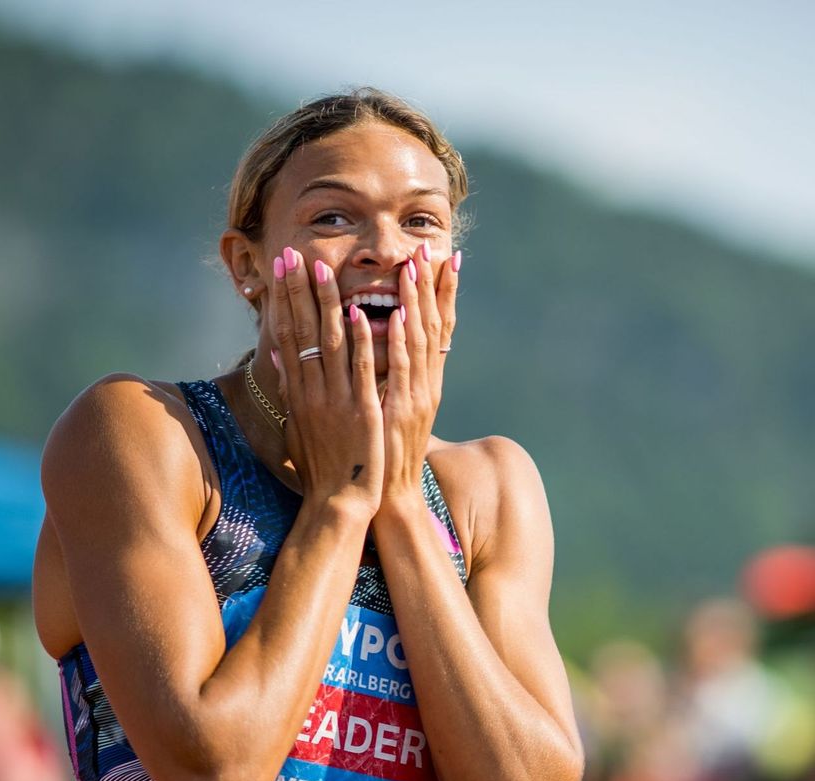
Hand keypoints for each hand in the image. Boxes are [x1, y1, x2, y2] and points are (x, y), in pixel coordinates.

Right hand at [266, 245, 383, 518]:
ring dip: (326, 304)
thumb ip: (292, 390)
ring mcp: (336, 400)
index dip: (284, 300)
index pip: (287, 335)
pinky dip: (360, 340)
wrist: (337, 501)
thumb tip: (279, 358)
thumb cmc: (320, 466)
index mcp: (298, 392)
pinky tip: (359, 313)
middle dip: (297, 291)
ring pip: (330, 342)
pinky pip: (360, 369)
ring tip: (323, 269)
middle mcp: (312, 391)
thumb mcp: (297, 425)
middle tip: (293, 255)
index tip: (281, 270)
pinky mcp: (361, 411)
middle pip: (303, 331)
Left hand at [380, 244, 459, 511]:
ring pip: (414, 341)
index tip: (445, 258)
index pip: (435, 328)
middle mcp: (422, 386)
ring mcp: (409, 397)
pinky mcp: (393, 410)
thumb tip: (369, 347)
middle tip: (430, 249)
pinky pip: (394, 370)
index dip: (441, 293)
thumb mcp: (383, 409)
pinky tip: (393, 316)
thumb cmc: (376, 455)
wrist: (379, 497)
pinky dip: (395, 342)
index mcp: (422, 383)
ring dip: (413, 303)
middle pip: (430, 327)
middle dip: (430, 287)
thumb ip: (381, 378)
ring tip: (411, 267)